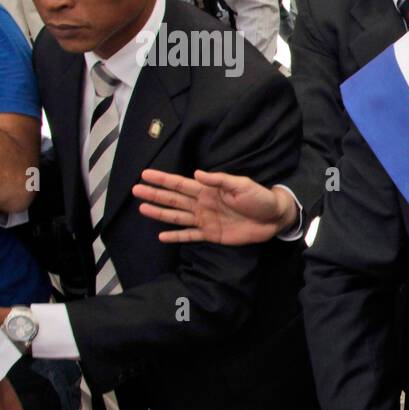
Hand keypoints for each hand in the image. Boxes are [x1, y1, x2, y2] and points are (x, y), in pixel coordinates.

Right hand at [133, 169, 296, 244]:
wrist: (273, 218)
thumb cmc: (259, 198)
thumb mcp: (241, 185)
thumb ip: (219, 180)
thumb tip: (197, 173)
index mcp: (208, 190)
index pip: (181, 184)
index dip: (163, 179)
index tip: (145, 174)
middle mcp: (202, 204)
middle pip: (174, 199)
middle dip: (155, 194)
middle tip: (135, 190)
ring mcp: (205, 220)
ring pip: (177, 216)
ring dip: (160, 213)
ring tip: (142, 209)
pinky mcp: (211, 234)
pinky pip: (190, 235)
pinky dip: (176, 236)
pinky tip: (161, 236)